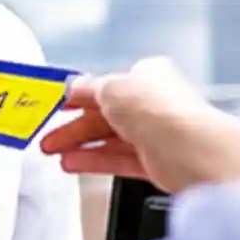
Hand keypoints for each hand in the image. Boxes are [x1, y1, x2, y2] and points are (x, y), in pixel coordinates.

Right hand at [40, 57, 239, 192]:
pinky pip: (118, 160)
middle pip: (106, 115)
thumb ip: (89, 89)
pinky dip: (95, 161)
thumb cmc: (162, 112)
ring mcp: (157, 134)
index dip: (78, 95)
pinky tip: (74, 164)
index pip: (107, 85)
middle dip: (74, 126)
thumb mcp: (113, 88)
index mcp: (149, 76)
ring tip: (54, 154)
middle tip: (47, 136)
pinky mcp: (158, 163)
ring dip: (80, 146)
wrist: (192, 152)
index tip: (55, 104)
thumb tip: (73, 86)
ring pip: (110, 139)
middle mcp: (155, 104)